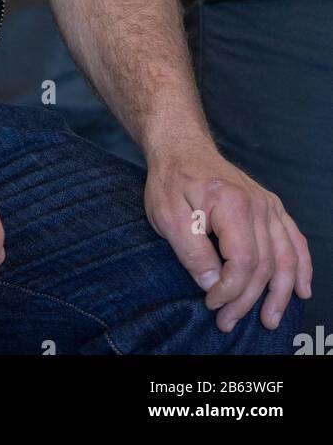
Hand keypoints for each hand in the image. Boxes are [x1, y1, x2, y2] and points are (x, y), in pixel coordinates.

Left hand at [144, 139, 312, 333]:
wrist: (181, 146)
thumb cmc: (171, 179)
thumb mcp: (167, 215)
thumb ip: (191, 251)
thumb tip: (214, 283)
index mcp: (232, 204)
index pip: (243, 262)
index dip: (231, 291)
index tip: (211, 303)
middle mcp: (258, 204)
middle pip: (265, 265)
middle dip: (247, 300)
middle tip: (227, 321)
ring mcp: (268, 204)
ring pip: (285, 257)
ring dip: (280, 293)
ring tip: (269, 319)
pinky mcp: (271, 206)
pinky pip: (294, 240)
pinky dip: (302, 266)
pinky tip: (301, 289)